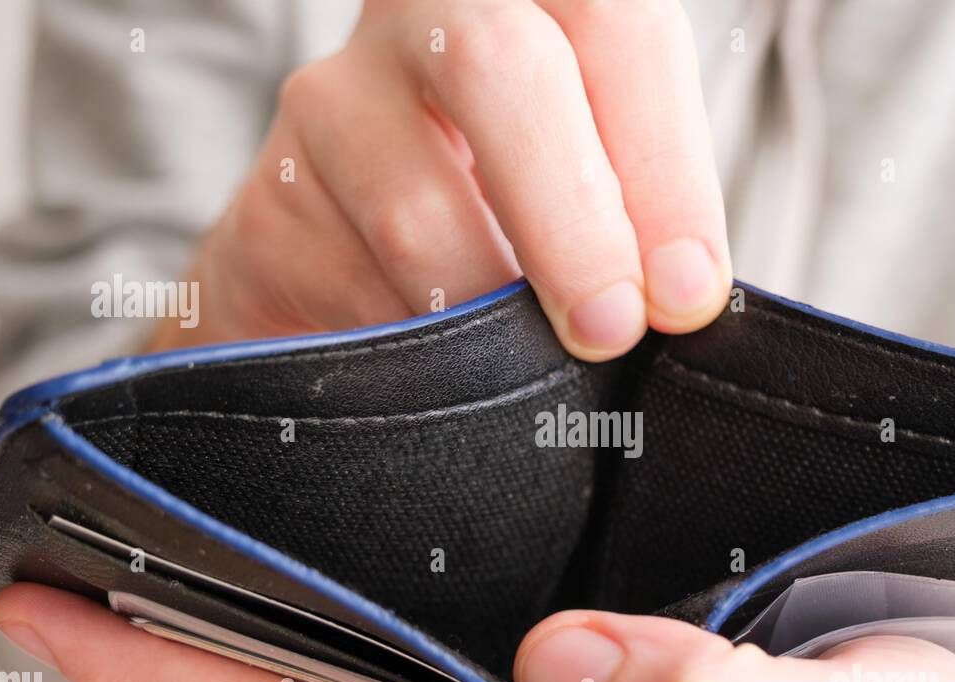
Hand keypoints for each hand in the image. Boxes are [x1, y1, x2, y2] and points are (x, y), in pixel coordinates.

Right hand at [152, 0, 730, 358]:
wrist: (357, 261)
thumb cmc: (517, 219)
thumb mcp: (597, 188)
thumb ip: (640, 213)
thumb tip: (682, 296)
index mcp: (532, 0)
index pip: (614, 25)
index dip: (664, 166)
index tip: (687, 294)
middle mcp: (419, 14)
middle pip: (496, 65)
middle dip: (571, 221)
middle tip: (609, 329)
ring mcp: (330, 103)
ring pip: (414, 208)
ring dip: (489, 317)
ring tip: (528, 372)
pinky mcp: (267, 205)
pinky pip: (353, 294)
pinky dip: (417, 357)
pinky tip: (439, 370)